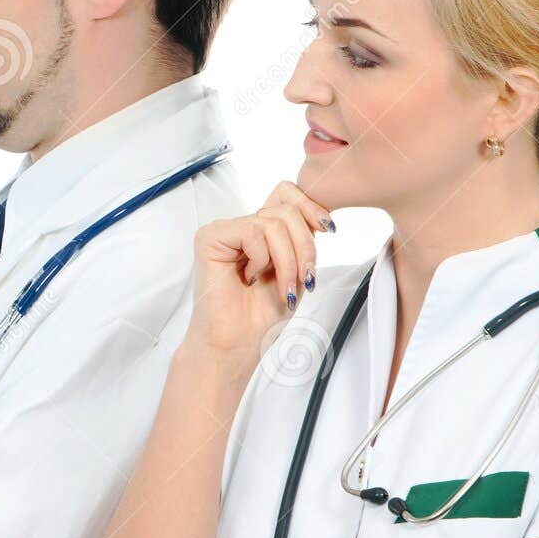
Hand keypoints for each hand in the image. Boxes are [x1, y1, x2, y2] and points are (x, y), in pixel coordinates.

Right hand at [185, 181, 333, 357]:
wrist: (237, 344)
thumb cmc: (261, 316)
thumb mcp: (297, 270)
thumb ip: (302, 239)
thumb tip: (321, 216)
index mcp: (260, 231)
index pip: (287, 193)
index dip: (311, 206)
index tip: (329, 229)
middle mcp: (240, 226)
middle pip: (286, 209)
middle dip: (305, 247)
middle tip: (304, 280)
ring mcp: (224, 231)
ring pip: (273, 222)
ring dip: (287, 261)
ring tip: (281, 288)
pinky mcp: (209, 238)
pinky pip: (251, 232)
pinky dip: (262, 259)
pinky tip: (250, 278)